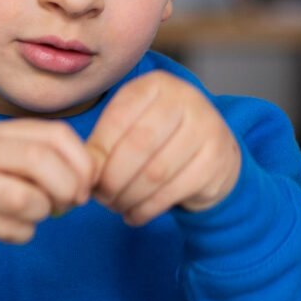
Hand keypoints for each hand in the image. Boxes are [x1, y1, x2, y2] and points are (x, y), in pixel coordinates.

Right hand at [0, 118, 94, 254]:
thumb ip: (30, 154)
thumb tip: (83, 175)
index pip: (56, 134)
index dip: (81, 161)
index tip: (83, 182)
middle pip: (44, 161)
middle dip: (68, 188)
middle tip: (67, 204)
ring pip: (28, 199)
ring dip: (43, 214)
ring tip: (33, 215)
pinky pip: (11, 230)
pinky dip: (21, 234)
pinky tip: (6, 228)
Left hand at [86, 70, 240, 225]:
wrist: (213, 151)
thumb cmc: (159, 138)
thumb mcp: (130, 127)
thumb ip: (104, 142)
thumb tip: (83, 171)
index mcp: (155, 85)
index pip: (117, 119)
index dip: (97, 153)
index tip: (85, 175)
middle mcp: (185, 99)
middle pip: (138, 146)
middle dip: (112, 178)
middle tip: (100, 197)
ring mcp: (207, 128)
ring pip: (155, 172)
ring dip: (128, 197)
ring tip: (115, 206)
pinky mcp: (217, 161)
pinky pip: (174, 191)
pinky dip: (147, 209)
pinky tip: (134, 215)